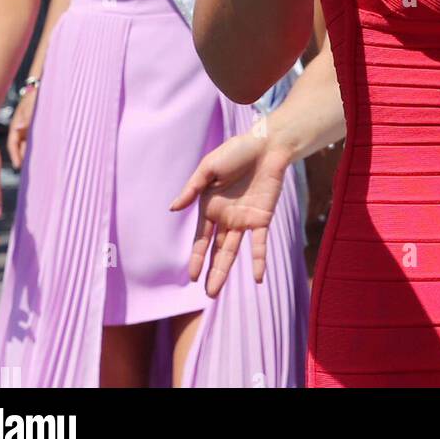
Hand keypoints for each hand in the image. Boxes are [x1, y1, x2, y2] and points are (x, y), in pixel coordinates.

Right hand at [6, 89, 36, 169]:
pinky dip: (39, 145)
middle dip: (23, 158)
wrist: (43, 84)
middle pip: (21, 146)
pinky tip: (46, 152)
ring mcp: (29, 126)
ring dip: (32, 153)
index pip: (13, 143)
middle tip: (29, 171)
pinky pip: (37, 138)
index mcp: (17, 123)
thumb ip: (27, 115)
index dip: (15, 155)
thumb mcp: (31, 103)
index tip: (18, 166)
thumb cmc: (36, 92)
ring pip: (29, 143)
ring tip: (39, 165)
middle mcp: (22, 127)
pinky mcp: (37, 125)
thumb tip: (19, 128)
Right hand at [170, 127, 294, 295]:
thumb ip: (192, 188)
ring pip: (233, 251)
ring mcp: (244, 219)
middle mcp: (226, 217)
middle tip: (207, 294)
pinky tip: (258, 278)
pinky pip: (259, 243)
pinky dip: (258, 260)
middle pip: (217, 250)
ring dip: (225, 270)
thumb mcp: (209, 167)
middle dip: (211, 271)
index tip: (192, 276)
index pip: (201, 238)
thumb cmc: (236, 151)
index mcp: (210, 207)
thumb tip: (172, 209)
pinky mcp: (262, 218)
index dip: (197, 257)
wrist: (267, 144)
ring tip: (216, 292)